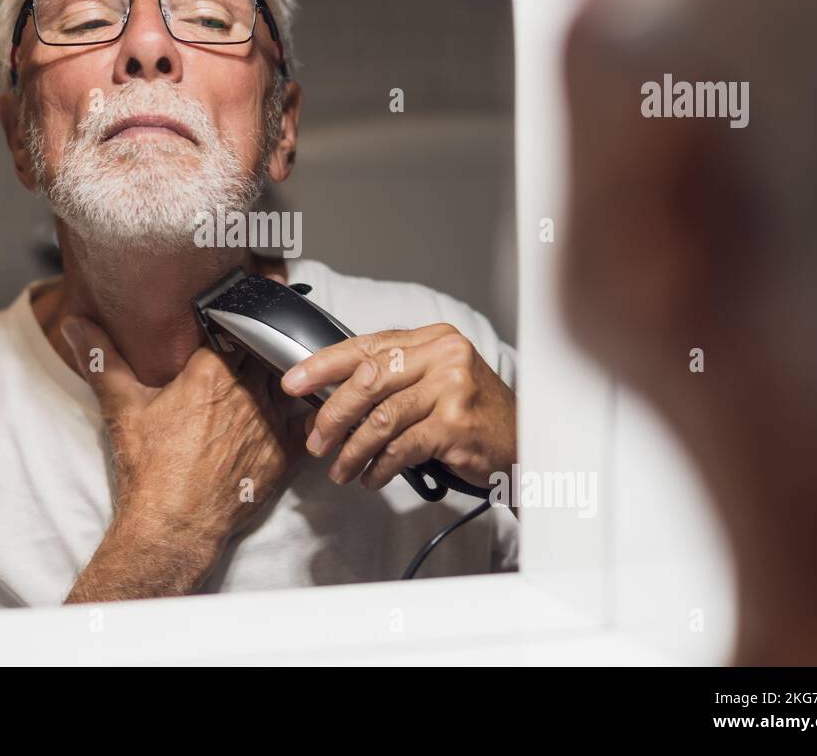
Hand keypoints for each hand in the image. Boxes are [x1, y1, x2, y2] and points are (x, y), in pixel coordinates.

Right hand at [61, 315, 304, 591]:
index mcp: (210, 371)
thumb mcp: (121, 407)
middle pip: (263, 350)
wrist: (174, 525)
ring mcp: (268, 420)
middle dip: (257, 346)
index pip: (232, 327)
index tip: (228, 319)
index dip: (232, 322)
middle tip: (250, 344)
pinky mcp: (283, 451)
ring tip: (274, 372)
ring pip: (288, 380)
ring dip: (281, 375)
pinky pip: (305, 420)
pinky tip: (299, 408)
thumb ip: (102, 359)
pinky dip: (303, 411)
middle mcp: (246, 390)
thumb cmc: (148, 468)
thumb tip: (75, 325)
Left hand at [279, 323, 515, 489]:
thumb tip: (329, 394)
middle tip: (316, 439)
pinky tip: (371, 477)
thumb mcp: (434, 382)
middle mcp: (444, 356)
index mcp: (432, 338)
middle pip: (368, 379)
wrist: (523, 443)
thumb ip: (391, 378)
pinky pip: (401, 448)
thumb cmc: (472, 414)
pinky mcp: (456, 425)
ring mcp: (453, 388)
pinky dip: (379, 467)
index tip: (293, 382)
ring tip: (340, 469)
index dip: (323, 364)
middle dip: (333, 413)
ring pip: (381, 418)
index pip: (366, 345)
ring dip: (352, 449)